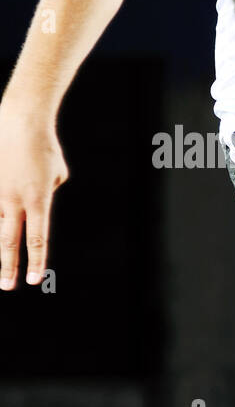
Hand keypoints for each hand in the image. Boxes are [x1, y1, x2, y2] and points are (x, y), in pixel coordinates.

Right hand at [0, 114, 68, 289]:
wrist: (21, 120)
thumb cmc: (44, 147)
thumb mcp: (57, 175)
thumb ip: (47, 194)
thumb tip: (34, 206)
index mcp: (38, 201)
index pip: (38, 239)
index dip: (36, 261)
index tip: (33, 280)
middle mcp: (15, 200)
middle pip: (10, 240)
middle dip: (8, 266)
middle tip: (7, 287)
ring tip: (0, 262)